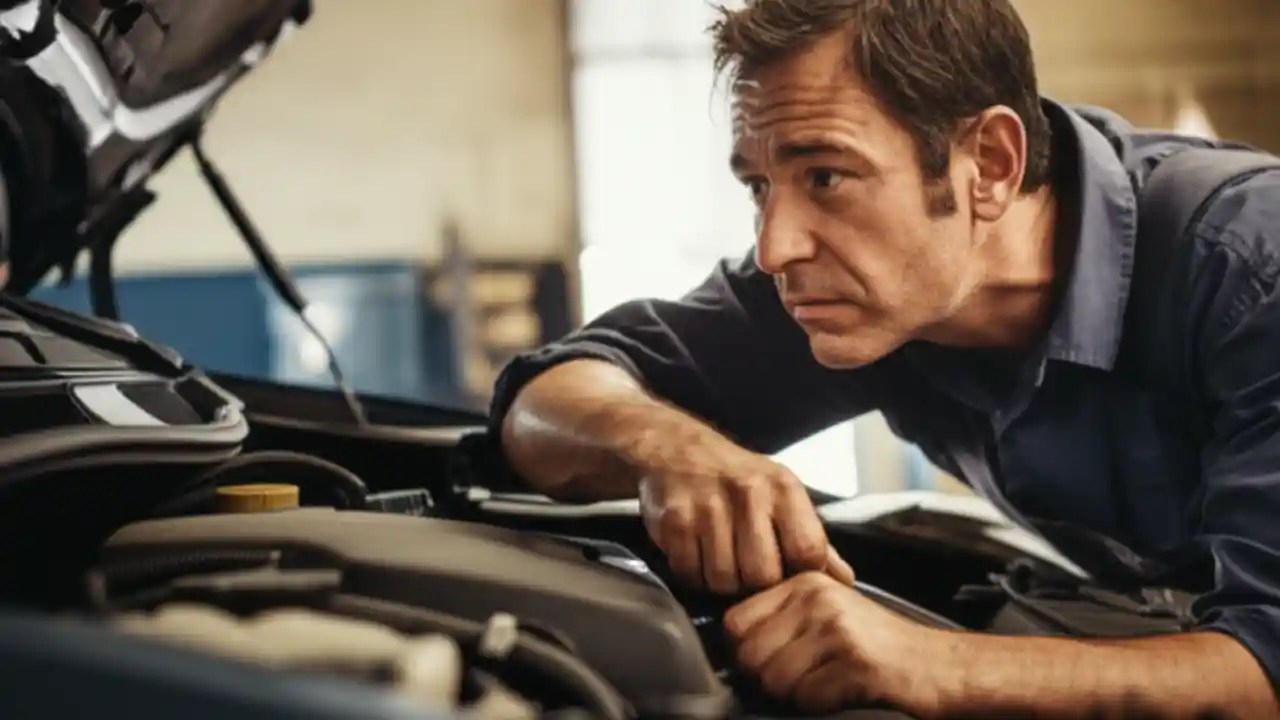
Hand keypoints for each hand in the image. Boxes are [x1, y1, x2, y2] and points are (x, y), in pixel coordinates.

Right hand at [636, 444, 852, 594]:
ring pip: (723, 581)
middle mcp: (748, 492)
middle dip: (756, 585)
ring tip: (722, 561)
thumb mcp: (782, 497)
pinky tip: (697, 555)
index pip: (808, 551)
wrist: (679, 450)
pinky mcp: (674, 520)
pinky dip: (693, 574)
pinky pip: (689, 573)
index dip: (801, 574)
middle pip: (763, 575)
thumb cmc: (740, 480)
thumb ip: (813, 540)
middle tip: (748, 573)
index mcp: (783, 488)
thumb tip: (845, 581)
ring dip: (722, 582)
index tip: (788, 574)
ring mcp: (708, 506)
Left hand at [724, 572, 944, 715]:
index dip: (744, 650)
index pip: (734, 620)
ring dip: (793, 695)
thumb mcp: (826, 612)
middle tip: (798, 680)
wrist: (939, 667)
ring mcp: (836, 629)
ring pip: (772, 679)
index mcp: (804, 582)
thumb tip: (732, 643)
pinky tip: (840, 693)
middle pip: (748, 653)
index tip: (768, 660)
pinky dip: (818, 705)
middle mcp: (817, 598)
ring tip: (823, 684)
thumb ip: (782, 616)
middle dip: (766, 678)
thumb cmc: (879, 647)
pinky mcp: (854, 663)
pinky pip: (805, 698)